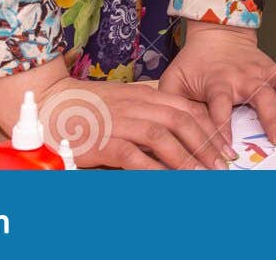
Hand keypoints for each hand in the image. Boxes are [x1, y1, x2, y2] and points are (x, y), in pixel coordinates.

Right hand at [35, 76, 232, 170]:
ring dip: (185, 158)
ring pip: (162, 137)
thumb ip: (150, 113)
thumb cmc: (89, 106)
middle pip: (182, 122)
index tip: (226, 147)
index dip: (210, 128)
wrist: (49, 102)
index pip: (187, 109)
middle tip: (222, 165)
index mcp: (146, 95)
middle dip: (206, 145)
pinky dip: (151, 168)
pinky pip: (132, 155)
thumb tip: (179, 134)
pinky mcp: (102, 140)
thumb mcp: (126, 102)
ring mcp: (120, 121)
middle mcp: (137, 105)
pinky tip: (165, 180)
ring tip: (201, 175)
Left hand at [158, 21, 275, 152]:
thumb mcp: (174, 81)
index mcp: (217, 81)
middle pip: (260, 94)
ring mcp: (262, 70)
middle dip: (271, 118)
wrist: (217, 34)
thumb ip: (173, 107)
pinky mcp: (274, 69)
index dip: (223, 128)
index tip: (228, 151)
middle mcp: (243, 75)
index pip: (220, 105)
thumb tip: (172, 137)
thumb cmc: (194, 63)